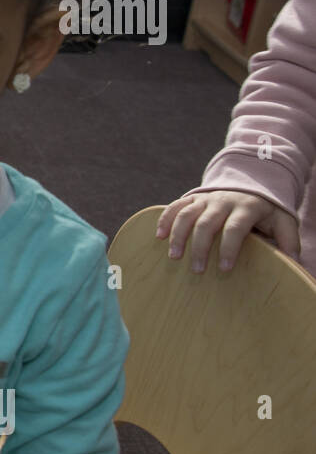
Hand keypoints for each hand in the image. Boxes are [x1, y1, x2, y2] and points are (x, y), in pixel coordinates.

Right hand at [156, 189, 299, 271]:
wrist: (251, 183)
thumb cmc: (266, 211)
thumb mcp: (283, 220)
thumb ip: (288, 239)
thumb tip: (293, 263)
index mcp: (246, 208)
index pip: (235, 228)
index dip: (229, 248)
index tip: (224, 268)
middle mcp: (223, 201)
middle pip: (206, 223)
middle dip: (200, 247)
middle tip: (197, 270)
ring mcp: (205, 199)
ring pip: (187, 214)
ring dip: (178, 236)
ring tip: (174, 257)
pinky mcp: (193, 198)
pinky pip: (175, 206)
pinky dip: (165, 220)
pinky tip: (159, 236)